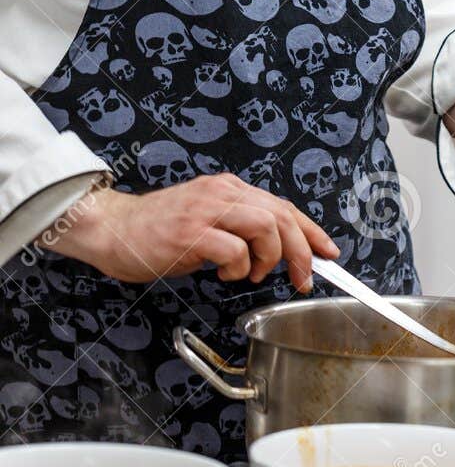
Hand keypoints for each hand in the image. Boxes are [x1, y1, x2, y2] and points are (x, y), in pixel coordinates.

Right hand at [45, 175, 339, 291]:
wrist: (114, 229)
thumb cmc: (159, 230)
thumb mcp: (207, 219)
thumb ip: (240, 227)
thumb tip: (280, 249)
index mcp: (229, 189)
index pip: (284, 206)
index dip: (311, 231)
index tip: (328, 253)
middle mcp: (222, 193)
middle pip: (282, 216)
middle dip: (301, 251)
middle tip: (302, 277)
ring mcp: (206, 211)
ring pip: (266, 226)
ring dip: (269, 257)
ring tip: (253, 273)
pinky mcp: (191, 233)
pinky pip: (234, 250)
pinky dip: (239, 268)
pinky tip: (224, 274)